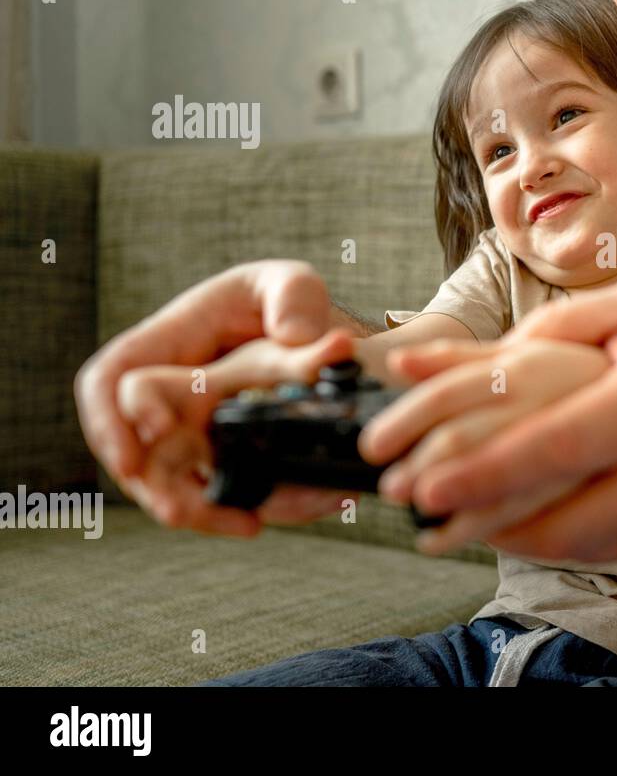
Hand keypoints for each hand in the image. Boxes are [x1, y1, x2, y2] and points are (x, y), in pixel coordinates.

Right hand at [75, 260, 332, 530]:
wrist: (318, 334)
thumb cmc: (287, 299)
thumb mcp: (292, 283)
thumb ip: (293, 298)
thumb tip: (296, 339)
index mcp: (168, 342)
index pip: (109, 379)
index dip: (108, 420)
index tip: (129, 455)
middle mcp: (168, 389)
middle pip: (129, 443)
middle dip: (146, 481)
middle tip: (175, 510)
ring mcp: (191, 424)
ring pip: (166, 475)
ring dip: (190, 506)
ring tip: (236, 522)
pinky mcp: (221, 450)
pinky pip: (208, 485)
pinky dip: (226, 506)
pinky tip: (257, 518)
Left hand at [376, 275, 616, 561]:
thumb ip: (553, 329)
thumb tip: (472, 356)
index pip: (553, 450)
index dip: (481, 474)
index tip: (422, 485)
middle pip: (562, 521)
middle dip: (483, 524)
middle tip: (424, 513)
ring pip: (587, 546)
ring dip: (517, 540)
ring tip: (462, 519)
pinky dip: (566, 539)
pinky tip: (527, 520)